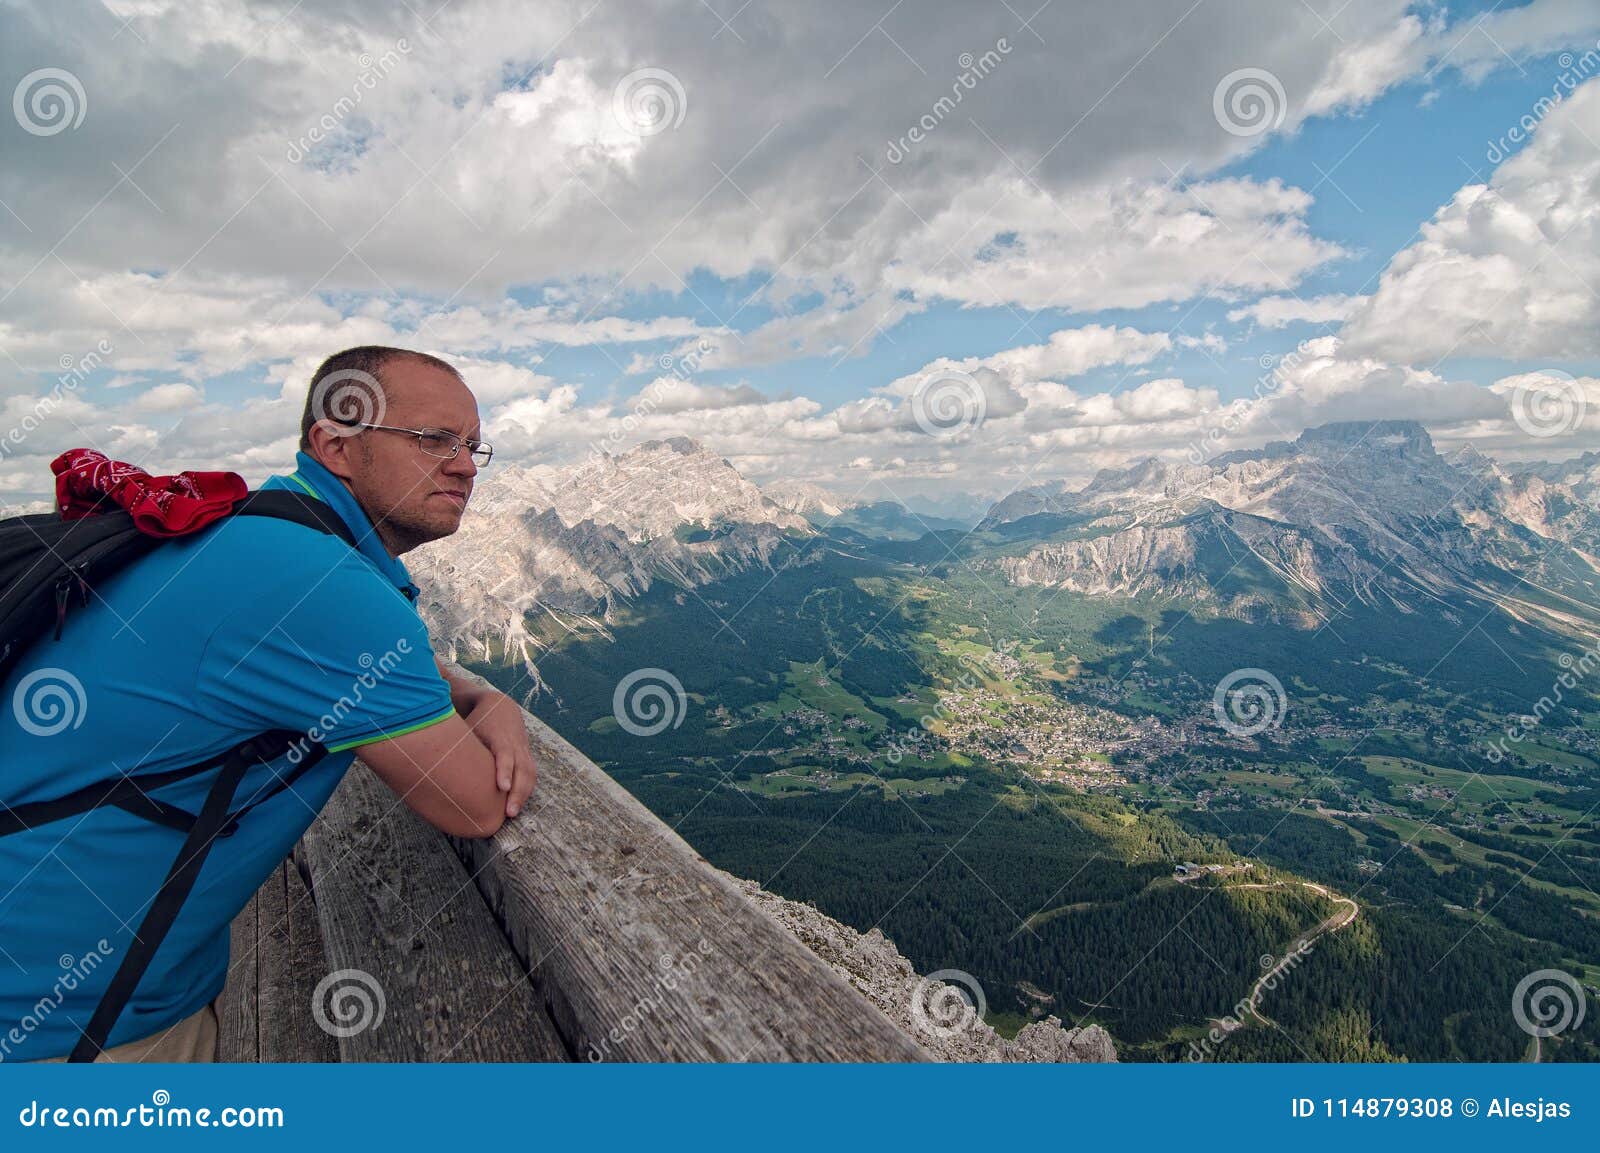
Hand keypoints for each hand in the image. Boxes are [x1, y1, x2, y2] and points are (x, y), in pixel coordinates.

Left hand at [461, 690, 537, 817]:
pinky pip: (530, 775)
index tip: (502, 788)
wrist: (500, 707)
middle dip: (517, 791)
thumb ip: (454, 744)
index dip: (504, 770)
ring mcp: (523, 749)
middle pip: (522, 769)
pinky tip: (515, 805)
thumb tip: (430, 763)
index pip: (505, 754)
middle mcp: (514, 743)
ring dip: (523, 795)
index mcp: (499, 736)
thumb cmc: (477, 721)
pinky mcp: (526, 756)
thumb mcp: (467, 728)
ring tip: (511, 814)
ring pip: (529, 774)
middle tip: (508, 813)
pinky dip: (526, 790)